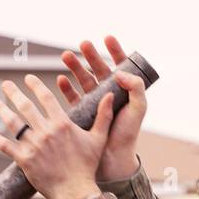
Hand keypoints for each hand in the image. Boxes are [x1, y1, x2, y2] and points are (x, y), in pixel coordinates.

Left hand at [0, 74, 111, 198]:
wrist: (75, 192)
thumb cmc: (88, 166)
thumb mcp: (98, 139)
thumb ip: (103, 115)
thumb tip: (111, 94)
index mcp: (62, 124)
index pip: (45, 97)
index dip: (35, 85)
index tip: (28, 78)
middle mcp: (46, 132)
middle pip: (25, 106)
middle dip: (13, 93)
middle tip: (5, 84)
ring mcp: (33, 146)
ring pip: (13, 123)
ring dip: (1, 110)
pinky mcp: (24, 160)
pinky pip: (6, 146)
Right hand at [56, 36, 144, 181]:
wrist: (113, 160)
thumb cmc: (127, 135)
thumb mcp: (137, 109)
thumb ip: (135, 88)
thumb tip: (119, 73)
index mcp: (123, 91)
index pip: (119, 66)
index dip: (114, 51)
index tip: (107, 38)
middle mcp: (107, 95)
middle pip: (98, 70)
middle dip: (90, 56)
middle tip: (83, 44)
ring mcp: (93, 104)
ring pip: (83, 80)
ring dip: (74, 67)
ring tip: (66, 56)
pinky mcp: (80, 114)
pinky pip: (71, 97)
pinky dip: (65, 87)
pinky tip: (61, 79)